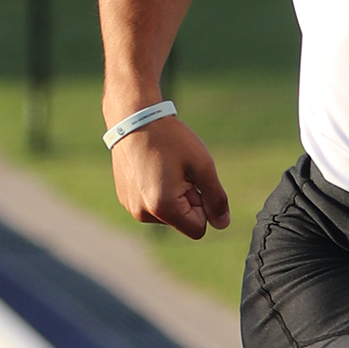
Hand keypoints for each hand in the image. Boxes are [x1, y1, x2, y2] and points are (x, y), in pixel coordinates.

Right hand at [109, 116, 230, 238]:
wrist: (135, 118)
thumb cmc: (170, 139)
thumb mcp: (202, 165)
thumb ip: (216, 198)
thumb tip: (222, 224)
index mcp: (163, 208)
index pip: (198, 229)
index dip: (203, 204)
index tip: (194, 180)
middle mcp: (143, 214)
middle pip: (182, 221)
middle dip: (188, 198)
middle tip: (179, 169)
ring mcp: (131, 207)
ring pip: (168, 213)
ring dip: (173, 194)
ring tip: (165, 166)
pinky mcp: (126, 198)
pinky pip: (152, 204)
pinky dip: (158, 189)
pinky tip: (153, 167)